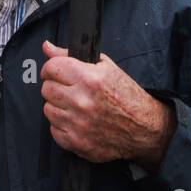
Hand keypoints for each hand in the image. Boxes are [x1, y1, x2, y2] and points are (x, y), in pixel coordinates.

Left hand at [40, 40, 176, 169]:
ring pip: (48, 109)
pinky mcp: (77, 143)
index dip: (51, 68)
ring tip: (74, 106)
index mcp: (89, 79)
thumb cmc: (126, 96)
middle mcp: (82, 101)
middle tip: (69, 90)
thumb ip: (70, 55)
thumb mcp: (105, 67)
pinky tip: (76, 121)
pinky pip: (53, 130)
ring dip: (58, 107)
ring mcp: (78, 124)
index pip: (51, 67)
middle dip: (55, 87)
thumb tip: (47, 47)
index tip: (56, 72)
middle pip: (47, 89)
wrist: (144, 129)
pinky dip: (62, 126)